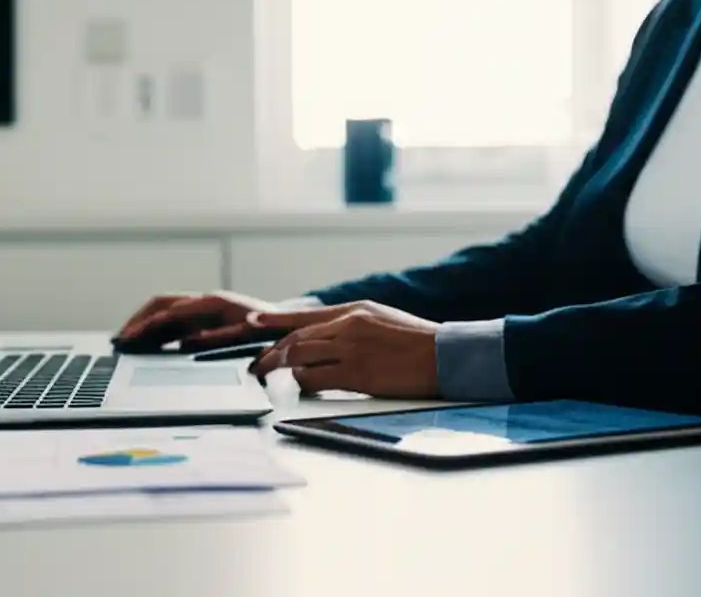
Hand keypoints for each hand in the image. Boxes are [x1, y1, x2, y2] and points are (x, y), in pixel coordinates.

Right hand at [113, 291, 288, 350]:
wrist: (290, 326)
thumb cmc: (273, 332)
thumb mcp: (250, 336)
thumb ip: (220, 338)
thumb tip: (186, 342)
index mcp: (214, 303)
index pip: (170, 312)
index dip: (147, 326)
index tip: (128, 339)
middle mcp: (206, 302)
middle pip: (161, 305)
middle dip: (137, 321)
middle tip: (119, 341)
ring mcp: (205, 309)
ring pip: (165, 311)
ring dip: (144, 325)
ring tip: (125, 343)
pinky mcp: (206, 319)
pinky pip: (175, 322)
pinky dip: (157, 331)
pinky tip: (147, 346)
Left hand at [247, 301, 439, 397]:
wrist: (448, 355)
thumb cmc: (419, 342)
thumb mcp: (383, 319)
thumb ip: (353, 325)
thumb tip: (327, 337)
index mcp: (355, 310)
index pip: (305, 314)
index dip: (275, 319)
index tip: (252, 322)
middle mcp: (349, 325)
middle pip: (296, 338)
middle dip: (272, 353)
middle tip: (258, 365)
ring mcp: (351, 349)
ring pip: (300, 357)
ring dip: (283, 369)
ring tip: (273, 378)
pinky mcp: (356, 374)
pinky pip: (316, 379)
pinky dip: (304, 385)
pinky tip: (303, 390)